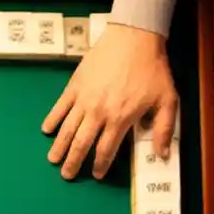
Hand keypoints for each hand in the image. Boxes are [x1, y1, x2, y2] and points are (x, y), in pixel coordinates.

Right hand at [43, 23, 179, 179]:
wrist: (134, 37)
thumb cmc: (152, 69)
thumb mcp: (167, 100)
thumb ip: (164, 129)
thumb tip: (162, 155)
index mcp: (120, 119)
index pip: (105, 150)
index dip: (100, 165)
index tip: (97, 174)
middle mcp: (98, 113)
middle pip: (81, 144)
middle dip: (73, 162)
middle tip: (67, 175)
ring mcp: (83, 100)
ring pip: (67, 129)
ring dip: (59, 147)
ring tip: (52, 160)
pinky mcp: (74, 86)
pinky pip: (59, 107)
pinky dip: (52, 120)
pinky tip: (46, 130)